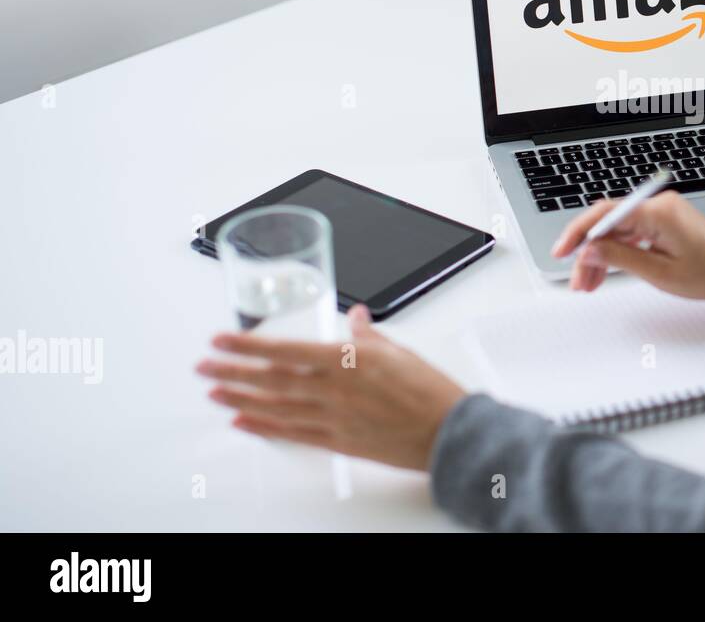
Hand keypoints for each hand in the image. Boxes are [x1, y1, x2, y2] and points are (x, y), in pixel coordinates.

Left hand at [197, 305, 465, 471]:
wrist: (446, 431)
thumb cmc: (428, 391)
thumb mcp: (398, 351)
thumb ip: (368, 336)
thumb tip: (357, 317)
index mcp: (347, 360)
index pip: (285, 350)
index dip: (248, 345)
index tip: (221, 340)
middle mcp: (333, 389)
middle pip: (271, 379)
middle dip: (233, 372)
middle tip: (204, 367)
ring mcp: (332, 418)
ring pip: (275, 407)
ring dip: (241, 399)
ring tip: (215, 393)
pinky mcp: (337, 441)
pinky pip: (293, 433)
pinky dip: (265, 427)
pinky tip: (244, 421)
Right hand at [552, 189, 704, 297]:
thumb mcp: (661, 273)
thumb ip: (621, 259)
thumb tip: (590, 249)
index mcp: (658, 212)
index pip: (605, 214)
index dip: (578, 232)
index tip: (563, 252)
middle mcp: (657, 205)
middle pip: (608, 223)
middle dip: (588, 251)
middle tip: (577, 280)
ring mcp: (661, 211)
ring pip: (616, 230)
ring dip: (600, 255)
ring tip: (589, 284)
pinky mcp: (663, 220)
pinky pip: (630, 232)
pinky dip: (617, 252)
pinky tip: (605, 271)